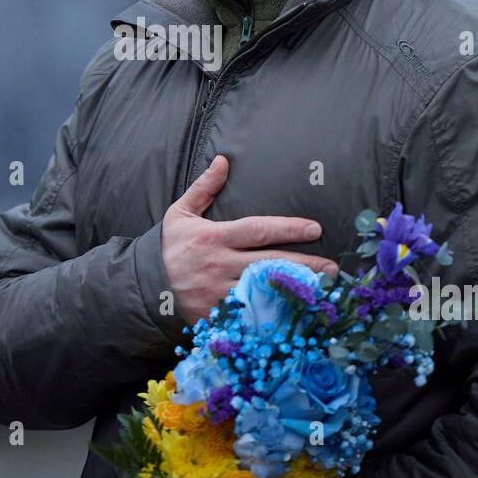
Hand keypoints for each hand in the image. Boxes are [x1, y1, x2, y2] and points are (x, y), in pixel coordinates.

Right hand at [160, 154, 336, 325]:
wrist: (144, 287)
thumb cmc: (169, 248)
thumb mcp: (181, 213)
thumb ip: (204, 188)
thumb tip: (224, 160)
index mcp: (214, 238)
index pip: (257, 230)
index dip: (287, 228)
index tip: (314, 228)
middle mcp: (220, 265)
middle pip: (269, 263)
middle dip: (304, 265)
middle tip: (333, 267)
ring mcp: (219, 294)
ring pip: (264, 291)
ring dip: (294, 292)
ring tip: (323, 291)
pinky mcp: (217, 317)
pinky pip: (250, 316)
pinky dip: (273, 316)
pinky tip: (296, 316)